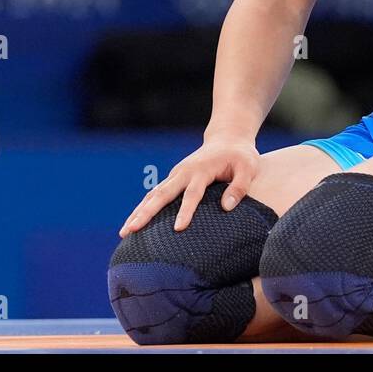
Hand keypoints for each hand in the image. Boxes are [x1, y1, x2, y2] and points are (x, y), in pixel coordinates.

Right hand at [117, 134, 259, 236]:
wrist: (227, 139)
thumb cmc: (240, 156)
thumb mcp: (248, 167)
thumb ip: (239, 187)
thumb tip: (227, 207)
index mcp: (202, 170)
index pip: (192, 193)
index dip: (186, 211)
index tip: (178, 228)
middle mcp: (183, 172)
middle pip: (162, 194)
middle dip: (146, 212)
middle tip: (132, 230)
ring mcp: (175, 175)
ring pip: (153, 195)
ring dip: (138, 212)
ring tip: (124, 232)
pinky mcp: (173, 180)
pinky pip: (154, 195)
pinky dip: (142, 208)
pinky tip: (132, 223)